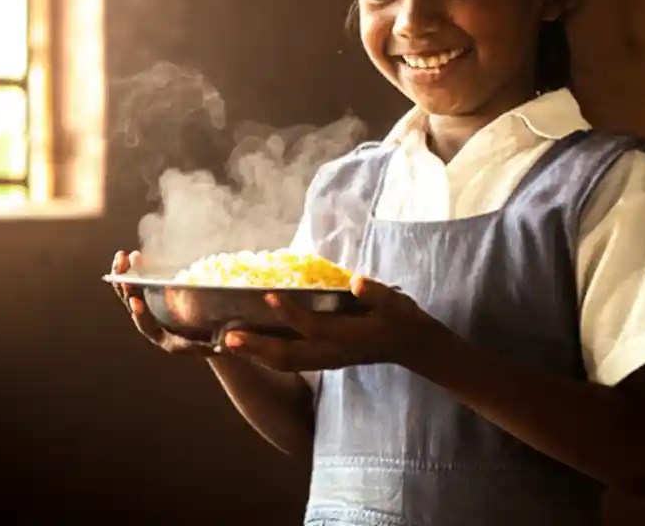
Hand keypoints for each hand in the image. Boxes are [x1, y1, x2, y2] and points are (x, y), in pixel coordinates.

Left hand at [109, 250, 220, 355]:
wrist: (214, 336)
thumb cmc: (220, 340)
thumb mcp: (221, 343)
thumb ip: (221, 343)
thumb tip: (226, 341)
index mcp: (167, 339)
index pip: (149, 328)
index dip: (141, 316)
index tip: (135, 302)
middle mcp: (157, 325)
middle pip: (135, 307)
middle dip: (127, 290)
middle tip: (123, 274)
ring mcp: (154, 309)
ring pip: (133, 293)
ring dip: (125, 275)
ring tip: (122, 257)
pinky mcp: (157, 296)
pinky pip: (140, 284)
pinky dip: (136, 270)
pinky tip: (135, 256)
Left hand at [221, 275, 449, 371]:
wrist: (414, 347)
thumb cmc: (404, 320)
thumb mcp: (398, 304)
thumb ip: (378, 294)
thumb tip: (356, 282)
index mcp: (351, 337)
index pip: (315, 328)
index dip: (291, 314)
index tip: (268, 295)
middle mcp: (335, 353)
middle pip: (291, 356)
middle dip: (259, 348)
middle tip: (229, 338)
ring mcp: (328, 360)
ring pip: (288, 363)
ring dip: (258, 355)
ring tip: (230, 344)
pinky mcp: (324, 360)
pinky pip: (291, 362)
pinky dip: (267, 356)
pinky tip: (251, 346)